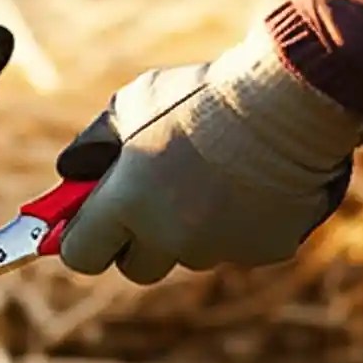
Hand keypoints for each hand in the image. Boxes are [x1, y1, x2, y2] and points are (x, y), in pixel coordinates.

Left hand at [54, 23, 362, 284]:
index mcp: (127, 204)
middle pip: (137, 267)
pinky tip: (250, 183)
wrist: (290, 98)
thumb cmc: (202, 96)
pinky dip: (239, 224)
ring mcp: (218, 249)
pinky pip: (237, 247)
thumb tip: (72, 172)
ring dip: (191, 228)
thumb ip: (94, 145)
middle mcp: (169, 237)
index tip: (88, 227)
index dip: (83, 241)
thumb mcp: (131, 105)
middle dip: (138, 240)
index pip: (81, 256)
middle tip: (152, 199)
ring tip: (211, 174)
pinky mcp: (262, 251)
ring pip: (190, 254)